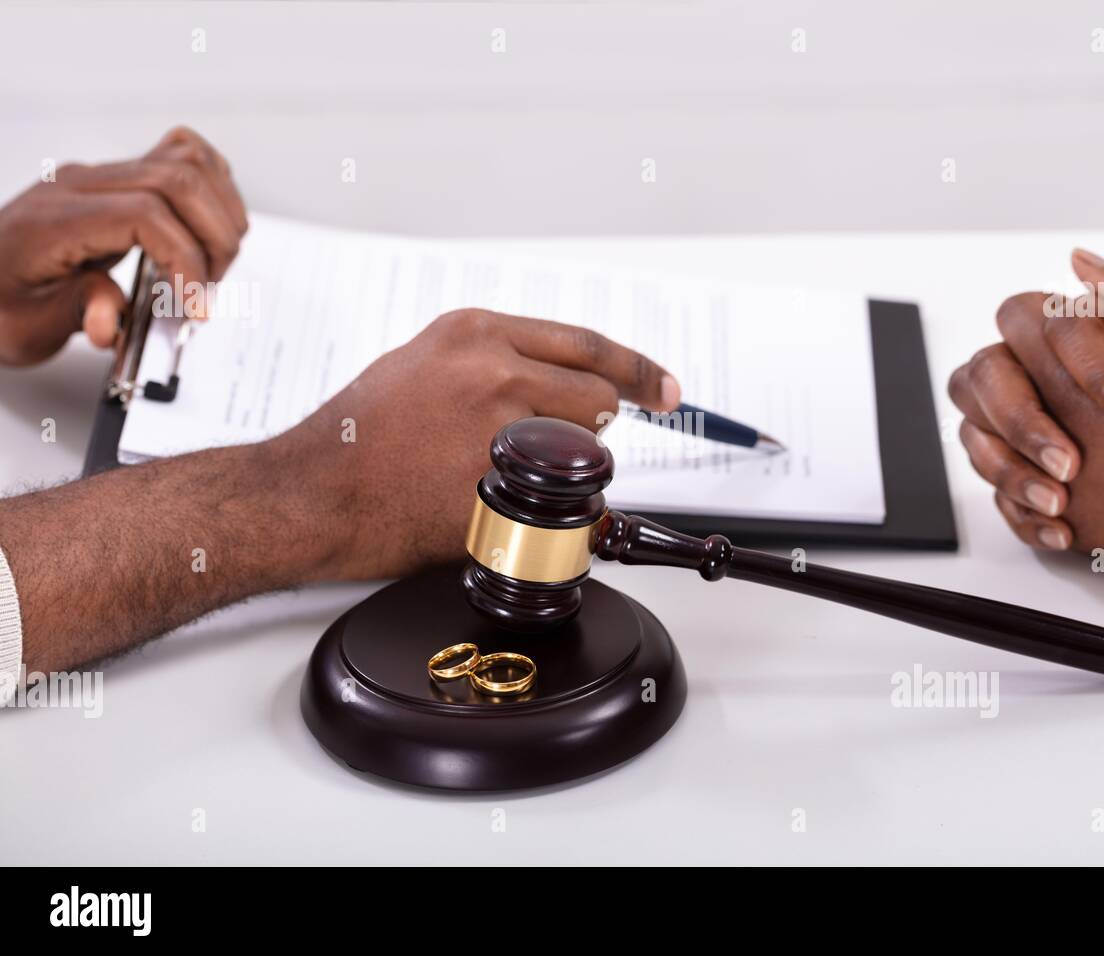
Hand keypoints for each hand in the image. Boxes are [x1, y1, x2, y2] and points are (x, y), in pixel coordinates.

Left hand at [0, 127, 246, 365]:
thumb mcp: (24, 327)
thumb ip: (73, 312)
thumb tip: (109, 316)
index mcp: (54, 218)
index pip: (145, 215)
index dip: (185, 260)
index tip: (194, 305)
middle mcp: (81, 184)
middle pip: (177, 182)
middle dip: (213, 241)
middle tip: (209, 289)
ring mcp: (102, 176)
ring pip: (188, 161)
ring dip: (220, 213)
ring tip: (213, 262)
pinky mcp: (120, 180)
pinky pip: (180, 157)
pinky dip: (213, 189)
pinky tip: (210, 228)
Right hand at [279, 308, 681, 580]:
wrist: (313, 492)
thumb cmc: (360, 436)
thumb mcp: (424, 362)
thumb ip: (492, 360)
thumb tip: (552, 380)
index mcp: (476, 333)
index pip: (588, 345)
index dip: (638, 370)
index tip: (663, 388)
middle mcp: (493, 372)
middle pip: (597, 398)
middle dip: (588, 428)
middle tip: (548, 451)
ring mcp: (497, 430)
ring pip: (582, 452)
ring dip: (565, 471)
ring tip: (501, 477)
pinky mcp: (497, 487)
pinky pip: (559, 504)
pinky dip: (546, 514)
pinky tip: (496, 509)